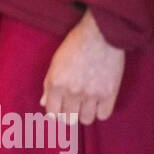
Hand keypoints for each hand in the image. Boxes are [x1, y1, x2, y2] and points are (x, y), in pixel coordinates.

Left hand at [41, 9, 124, 125]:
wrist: (100, 34)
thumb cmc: (75, 44)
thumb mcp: (56, 62)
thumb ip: (48, 84)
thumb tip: (44, 103)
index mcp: (56, 83)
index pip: (52, 114)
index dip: (56, 113)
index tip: (60, 110)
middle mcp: (72, 91)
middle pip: (69, 119)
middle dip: (70, 114)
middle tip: (74, 106)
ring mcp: (91, 94)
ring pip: (86, 120)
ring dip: (85, 114)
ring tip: (87, 104)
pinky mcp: (109, 93)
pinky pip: (103, 115)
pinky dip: (101, 111)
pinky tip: (99, 102)